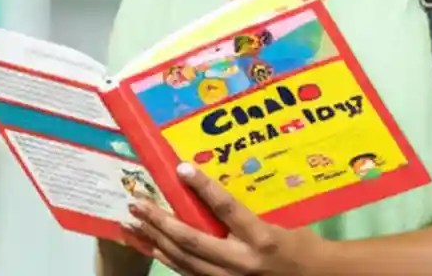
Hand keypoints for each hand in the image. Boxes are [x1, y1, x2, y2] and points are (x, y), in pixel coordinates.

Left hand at [122, 163, 322, 275]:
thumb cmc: (299, 245)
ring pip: (184, 259)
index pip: (228, 209)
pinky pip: (188, 273)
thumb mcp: (277, 221)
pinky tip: (150, 245)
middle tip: (136, 201)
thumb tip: (209, 185)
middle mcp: (243, 262)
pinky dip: (167, 258)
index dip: (204, 188)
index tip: (181, 167)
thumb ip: (244, 210)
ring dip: (155, 239)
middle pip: (193, 240)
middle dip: (160, 220)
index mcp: (262, 239)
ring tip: (132, 222)